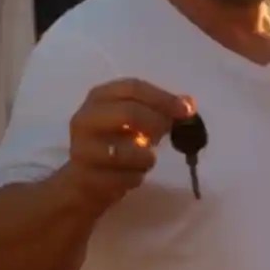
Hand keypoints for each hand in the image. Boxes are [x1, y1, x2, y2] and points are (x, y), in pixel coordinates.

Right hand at [64, 78, 193, 209]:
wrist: (81, 181)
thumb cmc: (113, 143)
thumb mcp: (131, 120)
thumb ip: (158, 109)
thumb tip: (189, 105)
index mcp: (99, 98)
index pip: (133, 88)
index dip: (163, 97)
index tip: (187, 110)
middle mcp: (86, 120)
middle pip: (128, 112)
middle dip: (155, 123)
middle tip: (168, 133)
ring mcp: (83, 150)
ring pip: (127, 151)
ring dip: (146, 158)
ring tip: (145, 160)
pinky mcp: (88, 179)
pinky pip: (126, 178)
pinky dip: (136, 178)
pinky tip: (132, 175)